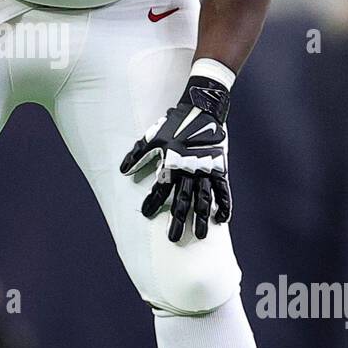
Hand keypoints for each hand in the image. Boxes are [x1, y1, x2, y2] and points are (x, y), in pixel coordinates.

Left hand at [120, 75, 231, 241]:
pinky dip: (224, 205)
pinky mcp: (220, 167)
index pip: (160, 189)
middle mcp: (188, 171)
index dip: (153, 202)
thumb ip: (139, 154)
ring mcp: (206, 170)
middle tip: (174, 239)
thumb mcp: (152, 136)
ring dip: (202, 218)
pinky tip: (222, 220)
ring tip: (200, 236)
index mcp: (171, 163)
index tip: (146, 215)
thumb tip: (123, 170)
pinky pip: (222, 190)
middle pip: (182, 201)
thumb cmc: (174, 122)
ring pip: (204, 200)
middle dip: (178, 221)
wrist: (202, 108)